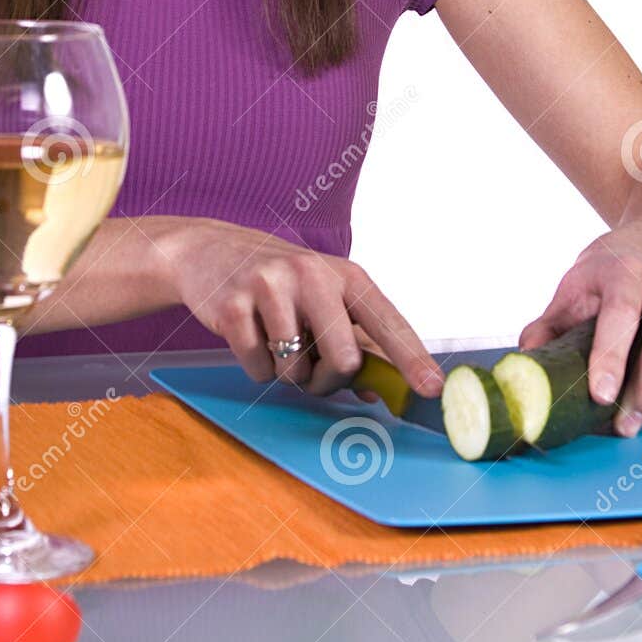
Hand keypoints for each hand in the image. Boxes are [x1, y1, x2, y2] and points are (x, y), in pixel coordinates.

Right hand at [159, 219, 442, 398]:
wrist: (209, 251)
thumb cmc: (280, 282)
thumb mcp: (325, 298)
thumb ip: (356, 342)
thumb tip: (377, 390)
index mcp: (347, 276)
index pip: (387, 322)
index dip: (413, 359)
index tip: (433, 388)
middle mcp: (313, 274)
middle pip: (344, 360)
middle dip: (328, 381)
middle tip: (313, 369)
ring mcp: (270, 287)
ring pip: (297, 371)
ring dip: (288, 374)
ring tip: (276, 341)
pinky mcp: (233, 306)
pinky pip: (258, 369)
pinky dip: (256, 367)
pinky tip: (249, 334)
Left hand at [518, 234, 641, 435]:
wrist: (638, 255)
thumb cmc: (598, 283)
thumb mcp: (568, 295)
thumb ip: (546, 329)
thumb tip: (527, 363)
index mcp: (624, 271)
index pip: (621, 313)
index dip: (612, 357)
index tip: (601, 396)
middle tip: (622, 424)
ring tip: (638, 420)